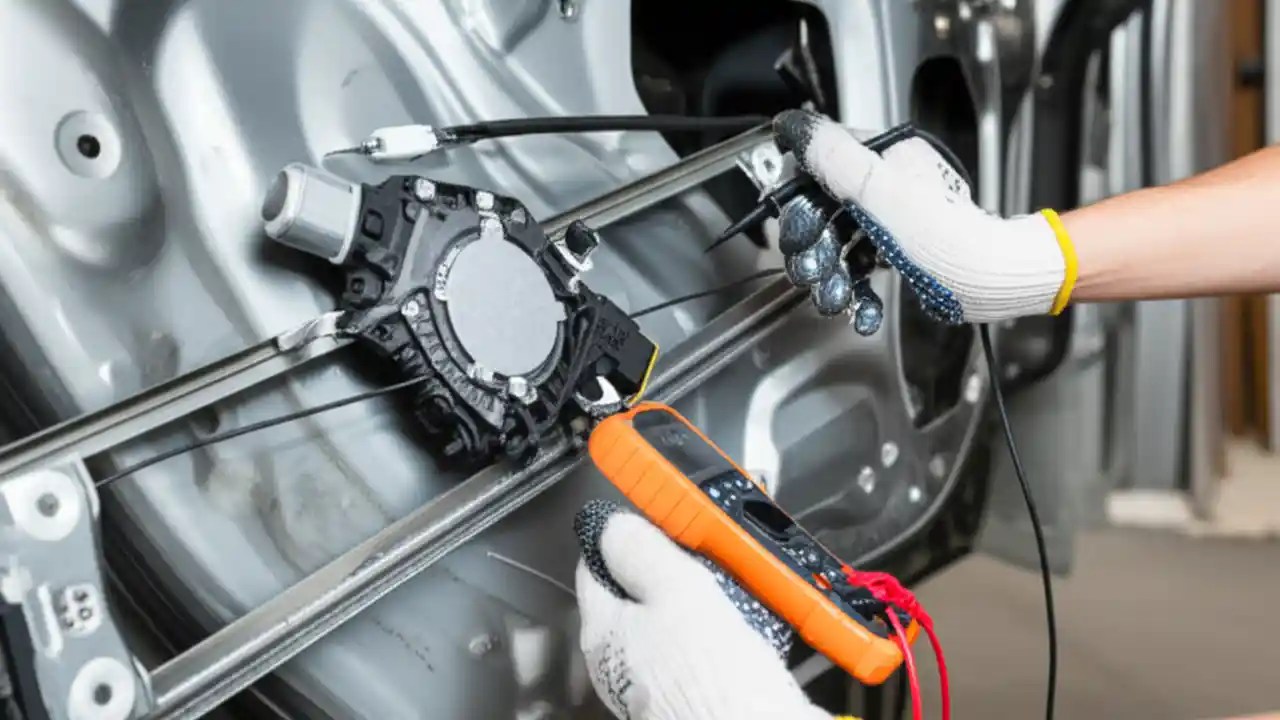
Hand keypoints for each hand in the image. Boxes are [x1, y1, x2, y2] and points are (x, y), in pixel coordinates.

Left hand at [573, 501, 829, 719]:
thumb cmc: (706, 671)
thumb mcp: (676, 589)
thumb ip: (642, 552)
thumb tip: (610, 525)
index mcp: (602, 631)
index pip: (593, 568)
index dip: (621, 538)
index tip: (652, 520)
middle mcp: (620, 662)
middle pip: (636, 597)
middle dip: (670, 570)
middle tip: (703, 552)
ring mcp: (655, 682)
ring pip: (672, 623)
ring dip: (702, 601)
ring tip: (733, 585)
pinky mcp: (692, 694)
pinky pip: (701, 650)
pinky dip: (721, 632)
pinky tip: (748, 624)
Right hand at [772, 109, 1075, 323]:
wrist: (991, 281)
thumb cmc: (948, 238)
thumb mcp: (880, 191)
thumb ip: (833, 157)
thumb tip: (793, 125)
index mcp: (881, 155)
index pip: (817, 165)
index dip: (798, 200)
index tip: (796, 231)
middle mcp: (885, 182)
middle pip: (823, 211)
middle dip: (813, 248)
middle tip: (812, 273)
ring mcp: (892, 218)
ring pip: (840, 243)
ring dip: (830, 276)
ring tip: (835, 298)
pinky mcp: (899, 250)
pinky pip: (863, 266)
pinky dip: (857, 290)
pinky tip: (860, 308)